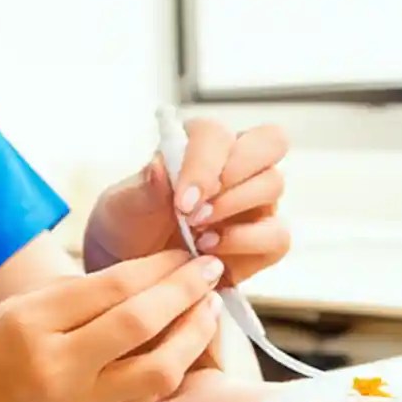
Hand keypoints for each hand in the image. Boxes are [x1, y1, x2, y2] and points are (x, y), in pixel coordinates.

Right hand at [0, 250, 224, 401]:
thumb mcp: (15, 310)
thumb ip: (73, 294)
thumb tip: (142, 276)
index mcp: (30, 325)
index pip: (109, 287)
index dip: (156, 266)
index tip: (181, 253)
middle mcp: (57, 368)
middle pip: (139, 322)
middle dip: (184, 290)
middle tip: (209, 269)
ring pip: (159, 368)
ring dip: (194, 333)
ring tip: (208, 308)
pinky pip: (151, 395)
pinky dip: (175, 365)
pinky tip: (184, 344)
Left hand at [84, 117, 289, 286]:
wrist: (130, 268)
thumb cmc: (129, 224)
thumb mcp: (123, 206)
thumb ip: (143, 188)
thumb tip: (160, 167)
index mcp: (197, 145)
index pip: (217, 133)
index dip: (204, 164)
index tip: (181, 201)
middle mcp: (234, 166)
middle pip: (269, 142)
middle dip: (234, 174)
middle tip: (195, 212)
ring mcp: (255, 201)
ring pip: (273, 185)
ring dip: (234, 209)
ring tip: (196, 235)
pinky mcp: (263, 239)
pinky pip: (278, 235)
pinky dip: (246, 244)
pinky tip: (211, 253)